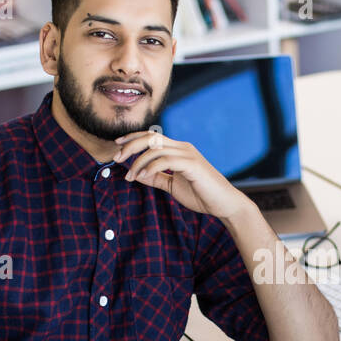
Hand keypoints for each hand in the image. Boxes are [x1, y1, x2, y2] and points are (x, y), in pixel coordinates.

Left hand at [115, 129, 252, 220]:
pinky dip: (151, 167)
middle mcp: (183, 147)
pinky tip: (143, 177)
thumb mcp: (172, 186)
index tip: (117, 146)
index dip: (132, 138)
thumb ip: (156, 178)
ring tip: (130, 176)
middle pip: (150, 137)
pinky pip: (166, 161)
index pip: (152, 136)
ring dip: (138, 162)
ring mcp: (188, 154)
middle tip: (116, 158)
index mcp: (179, 150)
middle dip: (130, 146)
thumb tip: (137, 174)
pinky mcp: (192, 164)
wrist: (224, 204)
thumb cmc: (201, 195)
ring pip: (155, 149)